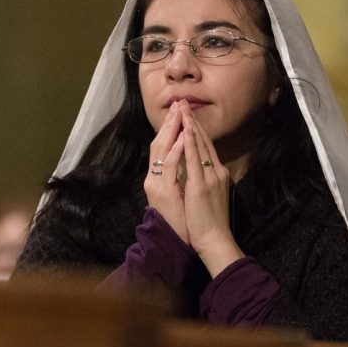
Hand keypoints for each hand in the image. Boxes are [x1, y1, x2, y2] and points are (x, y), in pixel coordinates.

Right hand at [144, 101, 187, 242]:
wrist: (191, 243)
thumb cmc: (190, 222)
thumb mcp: (185, 194)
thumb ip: (183, 177)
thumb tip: (190, 162)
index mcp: (162, 179)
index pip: (165, 147)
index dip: (171, 128)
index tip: (179, 111)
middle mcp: (156, 179)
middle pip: (160, 144)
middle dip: (169, 123)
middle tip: (178, 103)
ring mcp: (158, 184)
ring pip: (163, 152)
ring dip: (170, 131)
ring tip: (178, 113)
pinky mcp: (164, 191)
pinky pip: (170, 167)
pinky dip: (175, 151)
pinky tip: (180, 138)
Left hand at [178, 102, 244, 276]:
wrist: (216, 239)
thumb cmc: (212, 223)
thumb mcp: (211, 196)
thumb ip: (207, 182)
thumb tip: (200, 172)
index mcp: (218, 174)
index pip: (206, 147)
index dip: (197, 130)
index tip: (189, 115)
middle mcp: (217, 171)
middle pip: (204, 141)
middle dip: (193, 121)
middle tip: (184, 103)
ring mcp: (210, 177)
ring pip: (200, 145)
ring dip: (190, 125)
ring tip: (182, 108)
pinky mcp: (202, 184)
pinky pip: (195, 159)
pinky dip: (191, 143)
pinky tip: (186, 130)